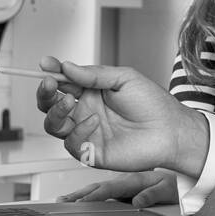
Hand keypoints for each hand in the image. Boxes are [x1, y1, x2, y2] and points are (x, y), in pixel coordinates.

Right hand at [35, 56, 198, 173]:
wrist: (170, 131)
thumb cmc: (153, 104)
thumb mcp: (124, 78)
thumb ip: (94, 74)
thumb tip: (67, 66)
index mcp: (92, 92)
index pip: (63, 82)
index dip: (52, 72)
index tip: (45, 64)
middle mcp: (85, 111)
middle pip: (50, 104)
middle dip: (44, 92)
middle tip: (49, 82)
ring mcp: (86, 132)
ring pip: (53, 124)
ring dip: (55, 111)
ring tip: (69, 100)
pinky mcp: (91, 152)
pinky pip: (71, 143)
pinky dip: (78, 130)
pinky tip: (94, 121)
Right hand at [59, 170, 178, 207]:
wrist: (180, 179)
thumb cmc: (174, 184)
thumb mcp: (167, 190)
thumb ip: (153, 194)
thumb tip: (138, 201)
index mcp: (134, 180)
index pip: (111, 189)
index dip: (95, 196)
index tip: (81, 202)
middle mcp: (125, 181)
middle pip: (98, 187)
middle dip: (79, 194)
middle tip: (62, 201)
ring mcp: (121, 185)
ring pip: (97, 189)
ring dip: (79, 194)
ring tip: (63, 200)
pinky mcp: (121, 190)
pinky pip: (102, 192)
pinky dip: (87, 195)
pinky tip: (78, 200)